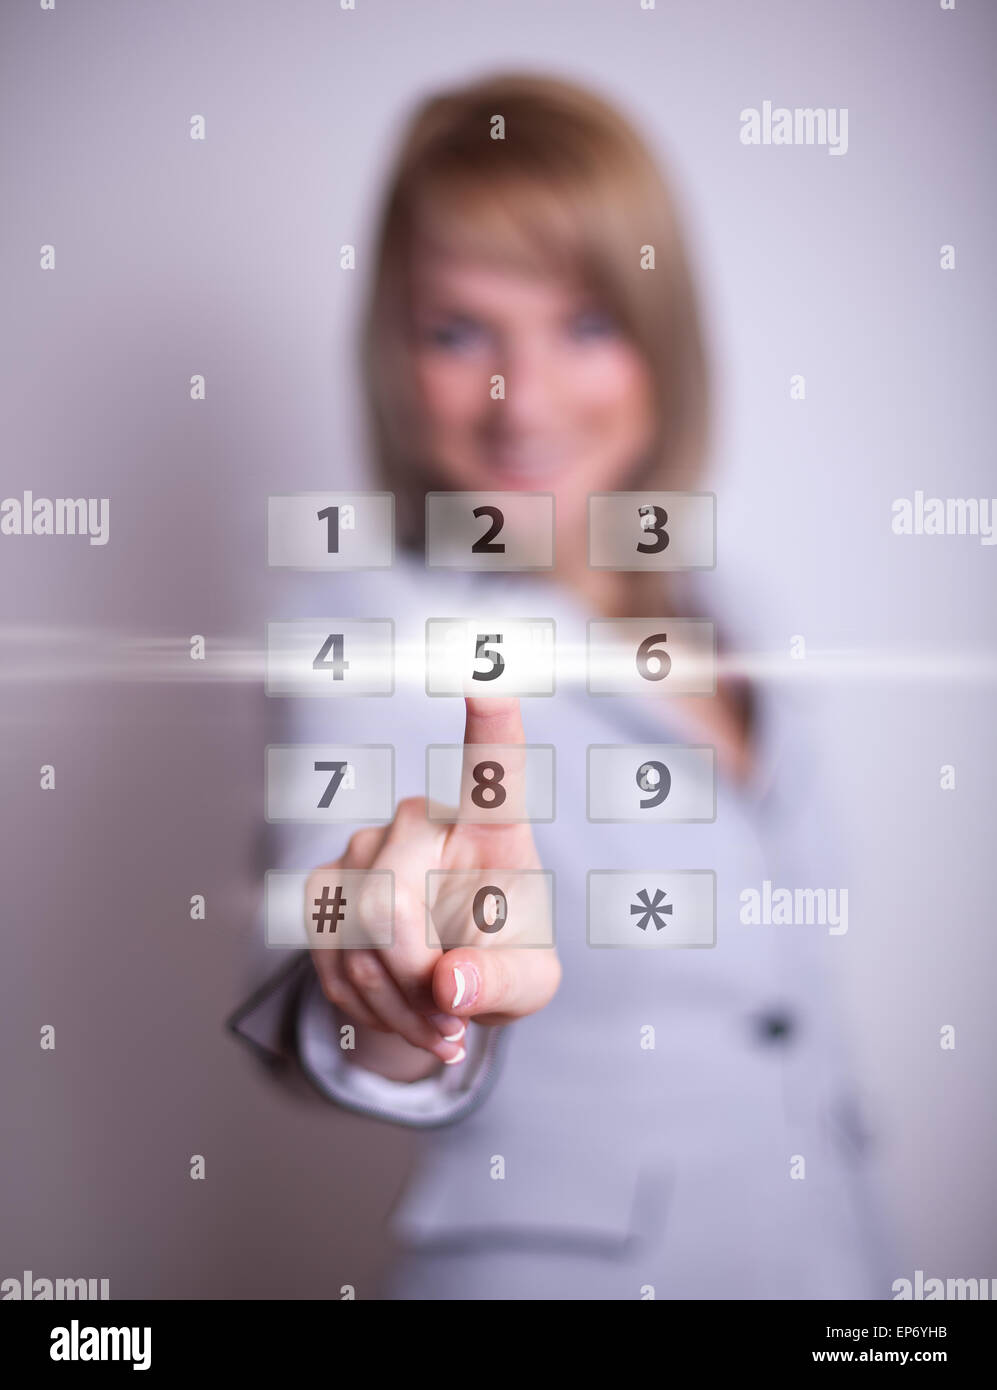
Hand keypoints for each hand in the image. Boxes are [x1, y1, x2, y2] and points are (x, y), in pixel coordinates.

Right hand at [306, 697, 560, 1079]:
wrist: (444, 983)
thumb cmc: (501, 961)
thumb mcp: (527, 984)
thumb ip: (501, 981)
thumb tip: (452, 986)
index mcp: (490, 828)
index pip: (493, 768)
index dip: (491, 722)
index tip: (485, 671)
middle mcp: (424, 820)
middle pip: (391, 901)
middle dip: (415, 977)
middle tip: (451, 1021)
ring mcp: (366, 845)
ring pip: (357, 933)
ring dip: (396, 1003)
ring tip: (437, 1024)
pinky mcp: (325, 881)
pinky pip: (329, 951)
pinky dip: (364, 1005)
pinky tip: (395, 1010)